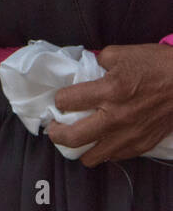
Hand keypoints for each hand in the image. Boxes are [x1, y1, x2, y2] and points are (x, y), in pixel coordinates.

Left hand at [47, 43, 172, 165]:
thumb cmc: (156, 64)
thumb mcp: (121, 53)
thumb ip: (97, 62)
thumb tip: (86, 71)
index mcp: (109, 91)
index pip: (67, 102)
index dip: (58, 100)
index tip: (59, 100)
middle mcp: (115, 117)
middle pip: (72, 138)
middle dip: (56, 134)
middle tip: (54, 128)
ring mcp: (129, 135)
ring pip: (92, 157)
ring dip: (80, 148)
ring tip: (79, 137)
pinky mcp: (142, 145)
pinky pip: (114, 157)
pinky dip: (104, 151)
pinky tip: (103, 140)